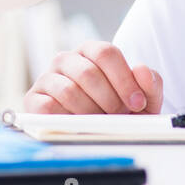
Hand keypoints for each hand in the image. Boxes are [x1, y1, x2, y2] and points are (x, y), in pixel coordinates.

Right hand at [24, 41, 163, 113]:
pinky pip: (49, 107)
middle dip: (109, 99)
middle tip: (118, 116)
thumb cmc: (120, 112)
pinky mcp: (34, 99)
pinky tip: (79, 125)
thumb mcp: (143, 100)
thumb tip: (141, 69)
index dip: (124, 79)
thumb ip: (150, 83)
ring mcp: (48, 78)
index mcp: (91, 51)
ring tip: (100, 122)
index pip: (106, 53)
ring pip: (69, 91)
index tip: (137, 103)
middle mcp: (67, 59)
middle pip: (88, 72)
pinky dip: (68, 119)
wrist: (94, 133)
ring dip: (90, 112)